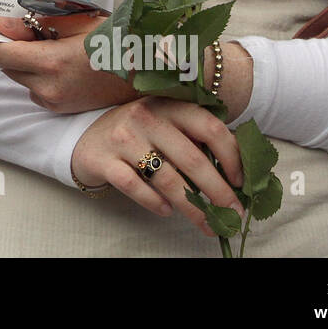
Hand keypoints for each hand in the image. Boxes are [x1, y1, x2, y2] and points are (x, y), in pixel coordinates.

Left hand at [0, 14, 138, 112]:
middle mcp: (48, 87)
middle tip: (40, 35)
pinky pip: (36, 91)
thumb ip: (33, 24)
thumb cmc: (115, 39)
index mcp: (51, 62)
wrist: (146, 71)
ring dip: (28, 65)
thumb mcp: (75, 22)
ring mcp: (54, 102)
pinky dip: (41, 79)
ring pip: (21, 80)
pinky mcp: (61, 110)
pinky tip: (64, 67)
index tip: (9, 29)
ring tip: (57, 50)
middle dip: (16, 51)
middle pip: (7, 67)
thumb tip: (0, 24)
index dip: (0, 40)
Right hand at [71, 97, 244, 237]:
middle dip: (217, 191)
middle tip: (232, 214)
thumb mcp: (166, 126)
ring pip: (167, 178)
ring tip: (206, 223)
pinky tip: (166, 211)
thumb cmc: (139, 135)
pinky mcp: (104, 159)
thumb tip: (239, 173)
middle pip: (192, 157)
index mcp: (168, 105)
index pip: (209, 127)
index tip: (240, 182)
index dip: (231, 156)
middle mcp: (146, 116)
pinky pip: (135, 187)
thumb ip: (195, 139)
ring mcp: (123, 137)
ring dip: (192, 207)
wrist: (87, 138)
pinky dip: (154, 202)